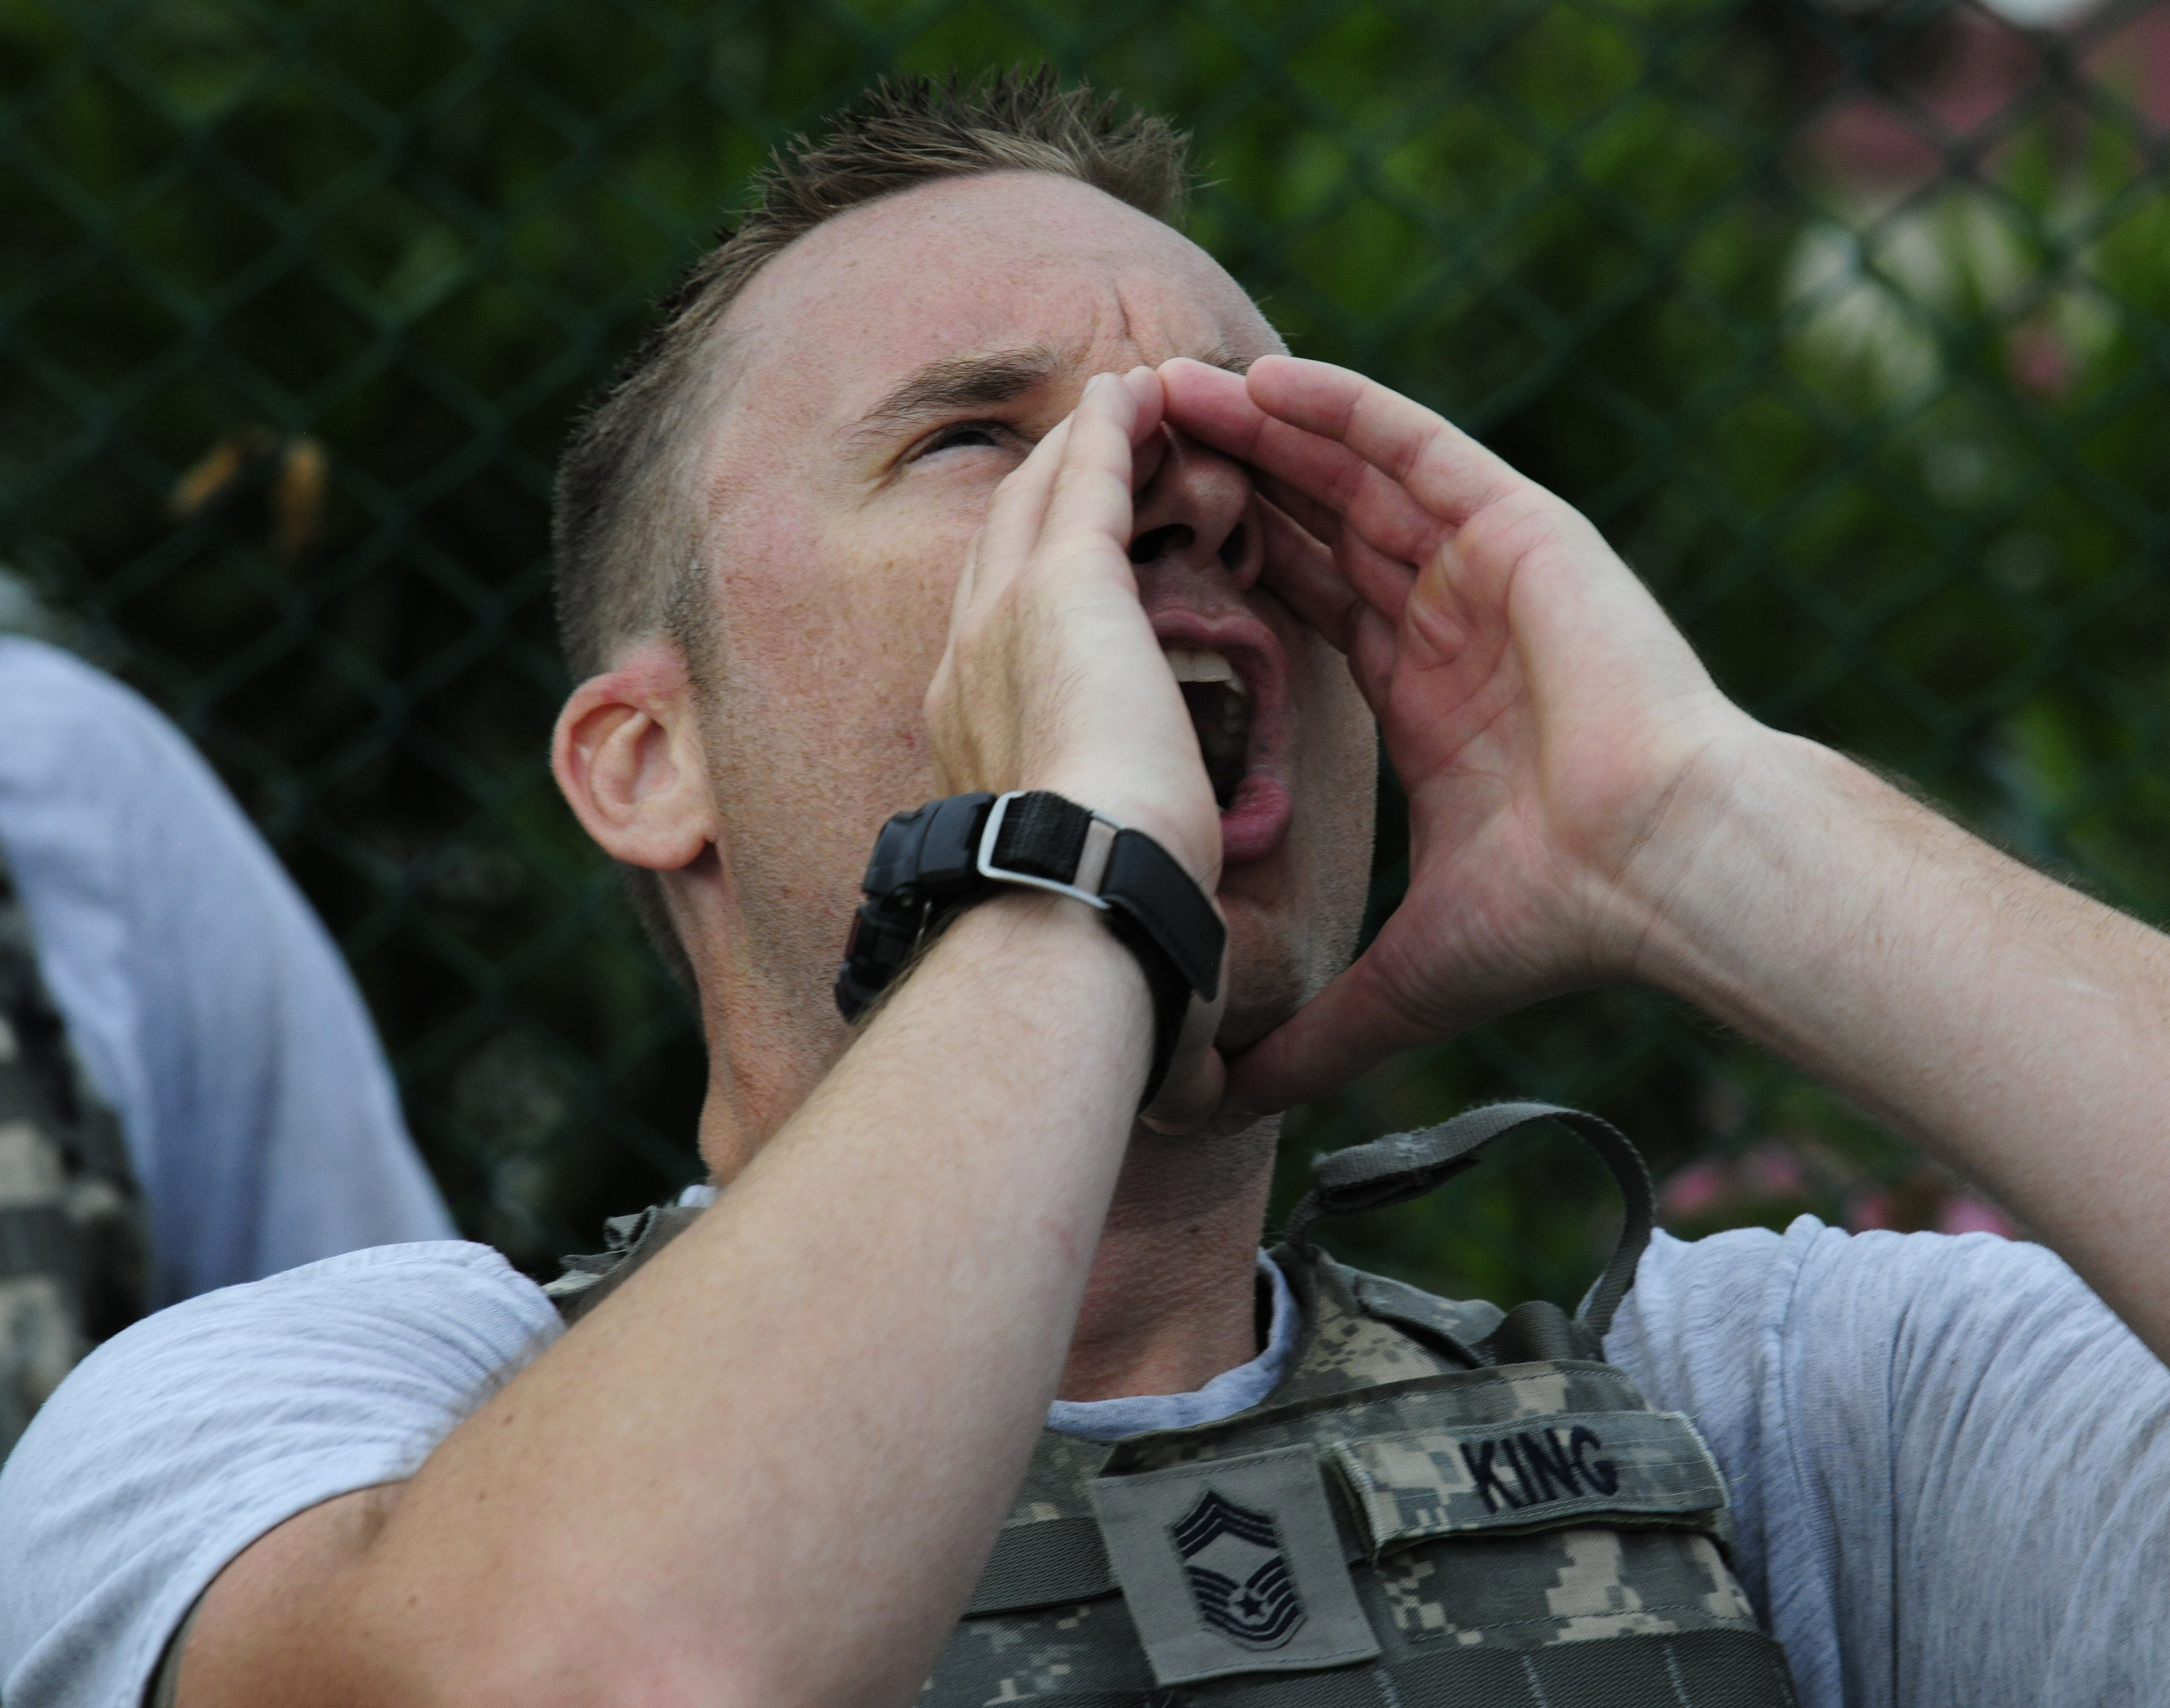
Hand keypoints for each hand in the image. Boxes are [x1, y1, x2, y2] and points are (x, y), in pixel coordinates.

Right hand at [926, 367, 1227, 1118]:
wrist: (1077, 914)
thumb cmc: (1086, 951)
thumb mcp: (1094, 932)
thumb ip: (1117, 939)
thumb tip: (1195, 1089)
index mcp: (985, 740)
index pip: (1014, 634)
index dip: (1052, 584)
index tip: (1093, 565)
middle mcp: (973, 665)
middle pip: (1012, 545)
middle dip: (1062, 492)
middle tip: (1117, 445)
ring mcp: (1005, 618)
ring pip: (1046, 497)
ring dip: (1092, 447)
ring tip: (1140, 402)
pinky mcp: (1061, 586)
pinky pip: (1088, 474)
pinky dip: (1116, 430)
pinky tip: (1145, 392)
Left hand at [1160, 355, 1760, 1115]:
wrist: (1663, 874)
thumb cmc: (1555, 920)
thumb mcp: (1401, 978)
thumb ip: (1315, 1032)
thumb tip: (1226, 1109)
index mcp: (1423, 695)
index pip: (1309, 610)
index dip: (1229, 573)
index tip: (1140, 546)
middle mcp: (1449, 619)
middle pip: (1318, 527)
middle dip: (1230, 484)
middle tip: (1131, 442)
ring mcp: (1487, 567)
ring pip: (1352, 475)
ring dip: (1262, 431)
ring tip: (1166, 390)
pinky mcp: (1522, 528)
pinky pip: (1416, 448)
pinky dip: (1342, 409)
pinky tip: (1262, 379)